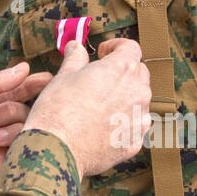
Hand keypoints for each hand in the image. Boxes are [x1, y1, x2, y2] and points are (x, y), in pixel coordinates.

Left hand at [0, 61, 53, 191]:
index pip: (15, 93)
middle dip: (11, 110)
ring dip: (11, 128)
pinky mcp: (0, 167)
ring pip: (25, 130)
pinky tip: (4, 143)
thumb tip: (23, 67)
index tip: (48, 79)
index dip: (31, 86)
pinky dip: (18, 145)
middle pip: (23, 112)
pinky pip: (21, 153)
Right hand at [23, 37, 151, 178]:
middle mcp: (138, 92)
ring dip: (123, 98)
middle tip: (98, 79)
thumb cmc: (58, 110)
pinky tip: (100, 126)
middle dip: (121, 72)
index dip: (116, 47)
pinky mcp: (134, 142)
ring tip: (98, 105)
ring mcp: (139, 119)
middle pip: (138, 73)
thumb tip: (76, 47)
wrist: (57, 149)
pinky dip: (122, 122)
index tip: (102, 53)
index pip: (131, 47)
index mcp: (122, 69)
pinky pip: (133, 126)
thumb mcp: (64, 76)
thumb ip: (76, 58)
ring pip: (138, 101)